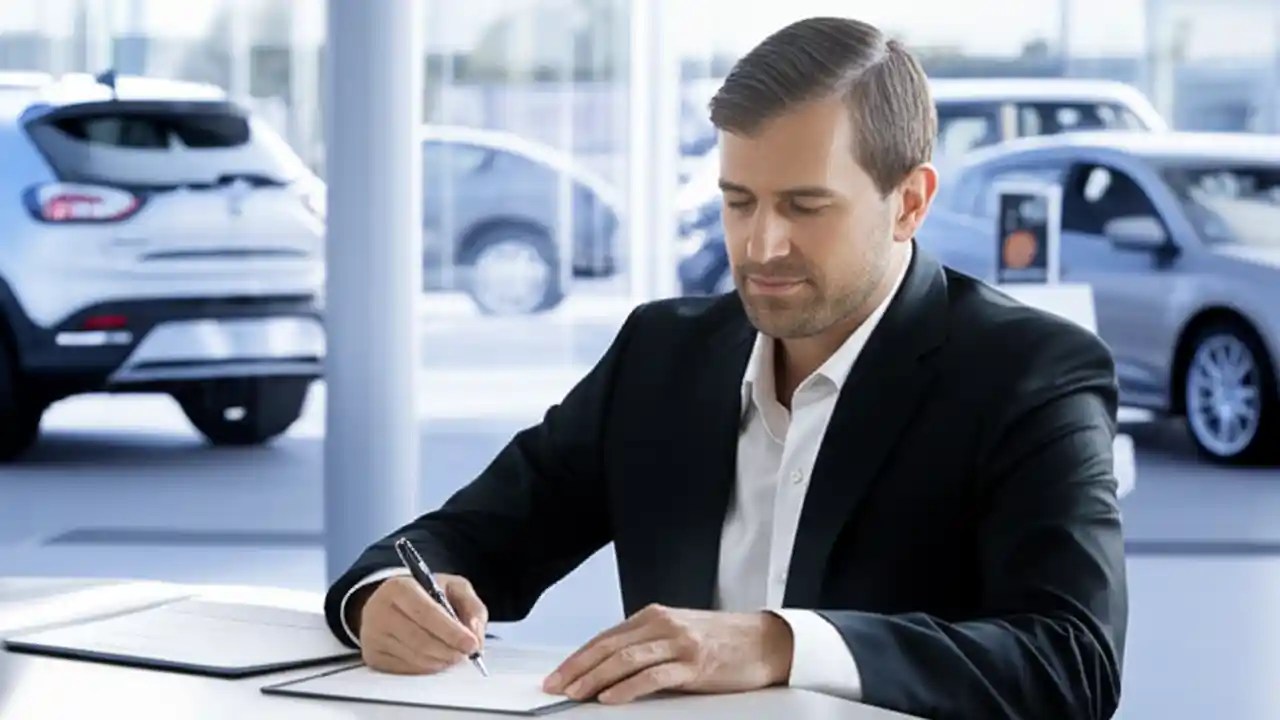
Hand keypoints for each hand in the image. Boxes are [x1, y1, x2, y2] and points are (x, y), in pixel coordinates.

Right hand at [356, 574, 487, 674]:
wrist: (389, 604)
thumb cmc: (425, 595)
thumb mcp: (452, 587)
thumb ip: (472, 606)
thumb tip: (474, 634)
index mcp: (400, 587)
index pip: (426, 613)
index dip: (451, 632)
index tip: (472, 645)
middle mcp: (380, 611)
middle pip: (420, 640)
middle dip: (449, 650)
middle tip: (466, 654)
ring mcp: (373, 636)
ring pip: (415, 658)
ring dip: (441, 661)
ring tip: (453, 654)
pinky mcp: (373, 656)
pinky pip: (406, 670)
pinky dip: (427, 668)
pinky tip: (435, 658)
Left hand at [542, 604, 792, 704]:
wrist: (766, 641)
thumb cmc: (723, 641)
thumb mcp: (679, 635)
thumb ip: (648, 645)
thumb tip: (609, 669)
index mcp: (655, 616)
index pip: (606, 637)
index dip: (578, 657)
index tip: (558, 674)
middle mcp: (663, 625)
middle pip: (609, 646)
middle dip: (577, 667)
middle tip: (555, 685)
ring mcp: (679, 643)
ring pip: (626, 659)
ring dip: (595, 677)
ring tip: (575, 693)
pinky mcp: (695, 664)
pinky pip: (653, 675)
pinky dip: (628, 687)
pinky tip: (611, 697)